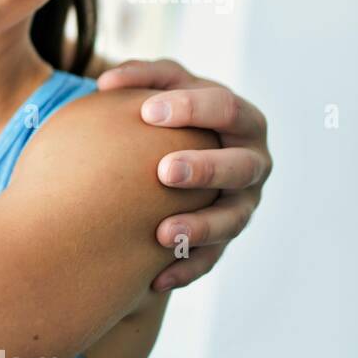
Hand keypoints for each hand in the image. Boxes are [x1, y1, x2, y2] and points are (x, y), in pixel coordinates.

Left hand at [98, 58, 270, 290]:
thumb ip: (139, 77)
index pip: (225, 107)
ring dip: (201, 227)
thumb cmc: (166, 117)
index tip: (148, 112)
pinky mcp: (225, 239)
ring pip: (232, 219)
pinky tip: (155, 279)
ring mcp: (242, 203)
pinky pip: (210, 259)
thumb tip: (106, 83)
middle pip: (240, 165)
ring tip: (162, 234)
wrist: (175, 161)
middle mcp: (251, 162)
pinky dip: (185, 269)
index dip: (191, 108)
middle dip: (206, 168)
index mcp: (239, 119)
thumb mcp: (159, 90)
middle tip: (165, 172)